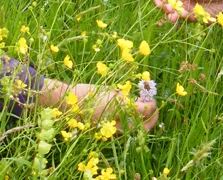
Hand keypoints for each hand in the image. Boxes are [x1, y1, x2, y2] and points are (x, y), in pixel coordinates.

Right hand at [39, 79, 158, 132]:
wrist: (68, 103)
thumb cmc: (87, 92)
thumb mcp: (109, 90)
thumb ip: (125, 97)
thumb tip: (139, 100)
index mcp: (119, 107)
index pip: (144, 111)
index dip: (152, 106)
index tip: (152, 98)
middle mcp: (117, 122)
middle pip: (143, 128)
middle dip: (152, 120)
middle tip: (154, 110)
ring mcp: (111, 129)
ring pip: (134, 131)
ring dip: (142, 122)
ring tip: (141, 110)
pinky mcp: (106, 131)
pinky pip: (123, 131)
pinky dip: (130, 123)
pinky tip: (128, 113)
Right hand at [152, 0, 222, 23]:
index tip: (159, 3)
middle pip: (169, 6)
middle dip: (168, 10)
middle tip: (170, 12)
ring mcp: (190, 7)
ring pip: (178, 15)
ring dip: (179, 16)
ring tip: (183, 15)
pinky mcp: (198, 16)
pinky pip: (190, 21)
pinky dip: (190, 19)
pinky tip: (194, 16)